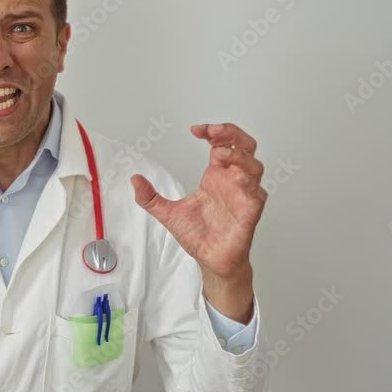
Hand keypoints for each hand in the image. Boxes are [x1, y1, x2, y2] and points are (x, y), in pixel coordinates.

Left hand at [131, 123, 266, 320]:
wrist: (211, 261)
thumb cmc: (199, 236)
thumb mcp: (168, 213)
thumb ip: (150, 197)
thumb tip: (134, 180)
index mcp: (216, 176)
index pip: (222, 144)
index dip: (214, 132)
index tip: (196, 130)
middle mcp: (232, 181)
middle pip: (244, 147)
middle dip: (232, 134)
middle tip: (214, 131)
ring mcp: (243, 195)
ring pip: (254, 166)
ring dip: (240, 156)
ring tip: (220, 154)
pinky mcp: (250, 211)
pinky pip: (256, 192)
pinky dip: (248, 183)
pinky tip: (237, 178)